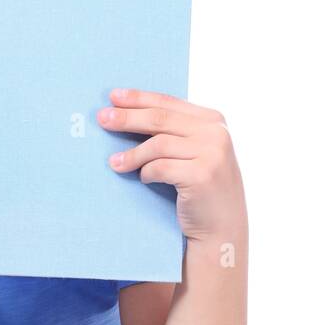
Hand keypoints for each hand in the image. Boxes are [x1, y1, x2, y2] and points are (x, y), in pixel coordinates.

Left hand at [97, 88, 244, 242]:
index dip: (139, 98)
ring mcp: (212, 153)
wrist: (223, 227)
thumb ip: (174, 133)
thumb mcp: (194, 153)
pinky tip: (143, 178)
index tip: (113, 96)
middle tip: (102, 119)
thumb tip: (127, 115)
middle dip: (127, 118)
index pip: (168, 103)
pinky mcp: (202, 175)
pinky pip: (161, 167)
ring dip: (132, 154)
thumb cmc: (201, 189)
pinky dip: (147, 173)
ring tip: (114, 162)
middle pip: (159, 119)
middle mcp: (216, 133)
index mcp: (213, 120)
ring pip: (158, 144)